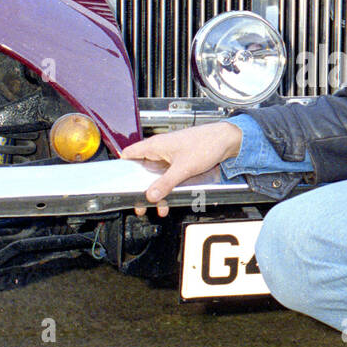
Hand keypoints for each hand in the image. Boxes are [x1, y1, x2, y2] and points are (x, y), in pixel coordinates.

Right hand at [120, 122, 242, 216]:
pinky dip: (167, 187)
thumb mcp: (183, 168)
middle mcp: (160, 149)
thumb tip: (150, 195)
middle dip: (140, 188)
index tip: (119, 183)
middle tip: (138, 203)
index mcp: (155, 145)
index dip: (122, 168)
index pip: (129, 154)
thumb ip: (165, 183)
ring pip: (156, 175)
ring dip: (156, 191)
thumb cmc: (206, 144)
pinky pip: (168, 176)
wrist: (227, 140)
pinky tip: (170, 199)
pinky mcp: (180, 161)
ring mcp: (170, 155)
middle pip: (142, 169)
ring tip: (158, 206)